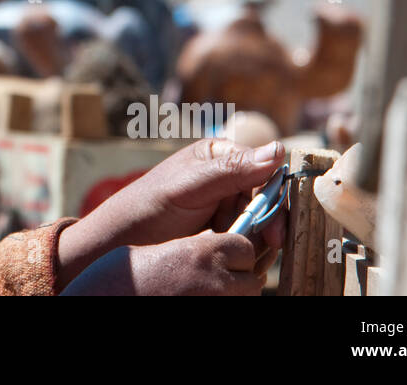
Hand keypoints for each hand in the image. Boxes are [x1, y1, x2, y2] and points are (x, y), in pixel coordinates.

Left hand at [58, 139, 286, 285]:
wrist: (127, 236)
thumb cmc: (152, 203)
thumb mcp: (192, 186)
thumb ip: (232, 170)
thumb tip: (279, 150)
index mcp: (221, 154)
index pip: (265, 171)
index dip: (275, 199)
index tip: (276, 230)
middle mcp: (228, 175)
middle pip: (267, 198)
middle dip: (266, 223)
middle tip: (265, 248)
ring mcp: (226, 201)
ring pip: (261, 219)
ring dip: (255, 236)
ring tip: (237, 250)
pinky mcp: (224, 225)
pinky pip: (248, 234)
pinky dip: (246, 246)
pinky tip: (236, 256)